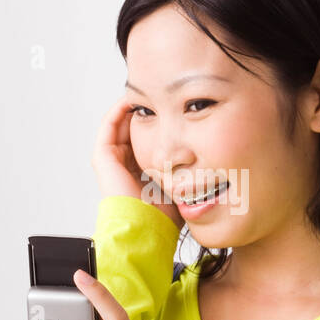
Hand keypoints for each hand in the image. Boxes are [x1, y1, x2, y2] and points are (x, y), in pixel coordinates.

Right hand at [92, 97, 183, 229]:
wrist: (146, 227)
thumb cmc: (166, 216)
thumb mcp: (183, 189)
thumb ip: (190, 177)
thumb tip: (216, 168)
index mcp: (141, 173)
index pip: (149, 142)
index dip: (161, 125)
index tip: (176, 111)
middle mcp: (124, 166)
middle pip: (134, 130)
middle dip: (148, 112)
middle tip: (161, 95)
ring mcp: (111, 161)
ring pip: (121, 125)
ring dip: (133, 108)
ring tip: (147, 92)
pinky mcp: (103, 158)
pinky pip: (109, 126)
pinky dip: (119, 111)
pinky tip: (134, 100)